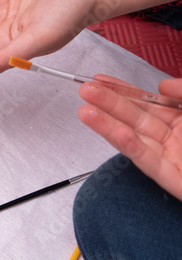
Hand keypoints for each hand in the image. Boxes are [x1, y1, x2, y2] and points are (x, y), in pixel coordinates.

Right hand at [79, 77, 181, 200]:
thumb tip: (162, 85)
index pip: (150, 102)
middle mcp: (176, 139)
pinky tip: (112, 130)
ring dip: (107, 122)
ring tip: (85, 107)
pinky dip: (127, 144)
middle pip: (137, 117)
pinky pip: (147, 160)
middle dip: (109, 102)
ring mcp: (173, 158)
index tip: (101, 79)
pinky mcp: (172, 180)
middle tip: (85, 89)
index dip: (124, 90)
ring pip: (135, 137)